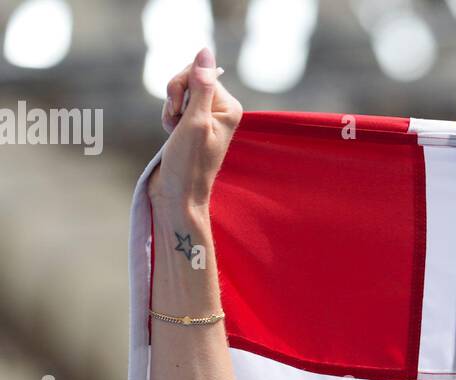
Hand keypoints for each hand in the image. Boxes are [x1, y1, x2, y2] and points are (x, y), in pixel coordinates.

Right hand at [147, 46, 241, 209]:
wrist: (178, 194)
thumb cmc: (188, 164)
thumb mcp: (195, 121)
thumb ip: (201, 85)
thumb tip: (205, 51)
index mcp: (229, 107)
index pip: (199, 71)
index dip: (181, 85)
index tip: (178, 110)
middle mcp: (221, 110)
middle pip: (188, 78)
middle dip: (174, 97)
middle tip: (174, 121)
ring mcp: (207, 117)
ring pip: (179, 92)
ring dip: (169, 109)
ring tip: (173, 132)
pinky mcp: (193, 124)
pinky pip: (175, 105)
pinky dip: (168, 118)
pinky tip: (171, 135)